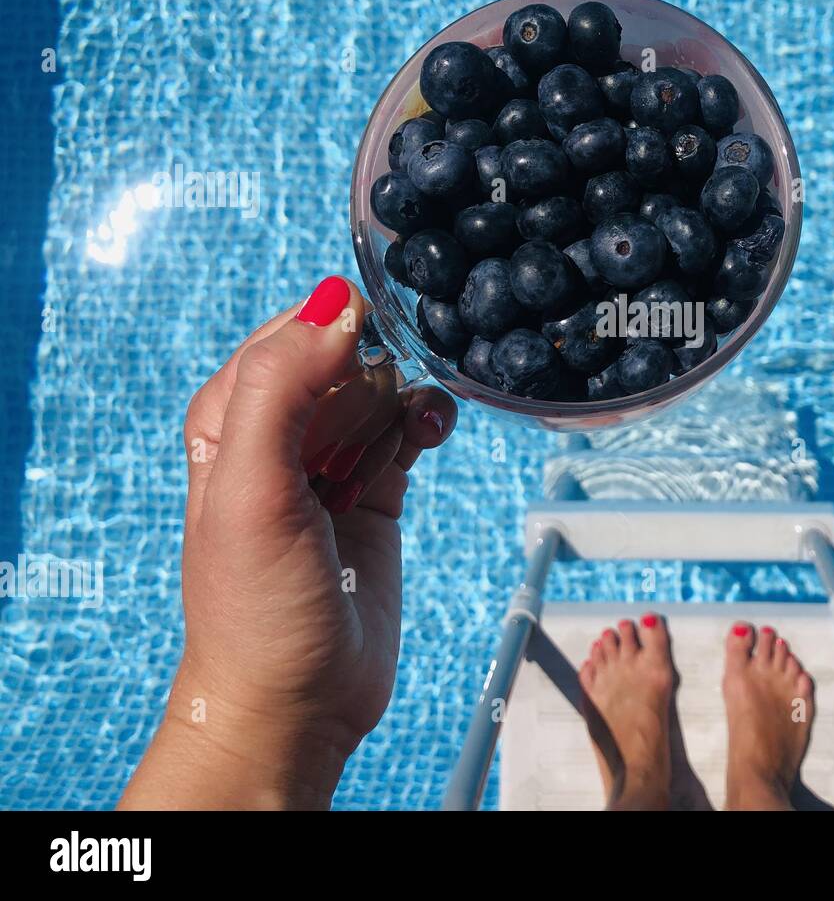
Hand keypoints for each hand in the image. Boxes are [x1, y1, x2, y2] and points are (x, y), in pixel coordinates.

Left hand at [120, 276, 456, 808]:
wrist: (297, 700)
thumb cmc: (256, 603)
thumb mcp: (252, 488)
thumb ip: (284, 388)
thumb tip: (337, 303)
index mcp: (231, 414)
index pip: (291, 333)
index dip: (337, 327)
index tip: (376, 341)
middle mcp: (280, 430)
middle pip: (343, 352)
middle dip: (380, 358)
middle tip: (395, 391)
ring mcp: (330, 459)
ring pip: (380, 386)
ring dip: (407, 389)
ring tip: (418, 423)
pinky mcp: (374, 489)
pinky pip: (406, 426)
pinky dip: (425, 418)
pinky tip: (431, 432)